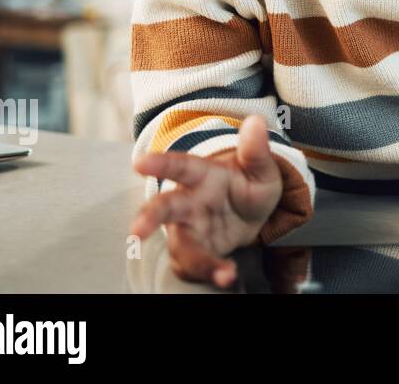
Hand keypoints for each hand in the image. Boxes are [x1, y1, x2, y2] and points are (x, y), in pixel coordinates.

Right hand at [129, 115, 283, 287]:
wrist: (252, 213)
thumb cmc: (249, 185)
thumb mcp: (261, 168)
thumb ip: (255, 151)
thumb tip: (256, 121)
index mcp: (203, 175)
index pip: (180, 166)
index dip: (160, 163)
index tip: (139, 162)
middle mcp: (189, 203)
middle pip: (164, 209)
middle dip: (149, 218)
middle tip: (136, 231)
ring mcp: (189, 229)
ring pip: (181, 245)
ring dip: (197, 261)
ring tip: (225, 273)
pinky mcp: (195, 253)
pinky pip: (193, 266)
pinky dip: (207, 273)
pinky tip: (226, 276)